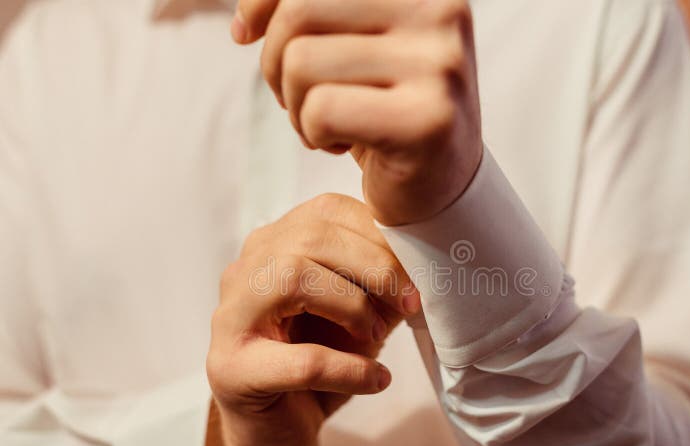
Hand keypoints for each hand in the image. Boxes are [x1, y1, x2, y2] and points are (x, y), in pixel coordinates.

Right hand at [182, 194, 419, 445]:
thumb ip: (380, 286)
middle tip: (409, 303)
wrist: (275, 432)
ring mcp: (230, 318)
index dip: (379, 234)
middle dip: (374, 267)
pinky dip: (349, 369)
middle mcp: (245, 270)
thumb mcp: (358, 316)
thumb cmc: (317, 366)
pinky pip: (300, 360)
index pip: (328, 211)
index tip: (417, 271)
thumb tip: (425, 265)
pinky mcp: (230, 369)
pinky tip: (374, 379)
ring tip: (377, 336)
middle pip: (310, 238)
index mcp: (274, 245)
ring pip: (293, 279)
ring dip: (353, 307)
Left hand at [231, 0, 483, 225]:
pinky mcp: (427, 120)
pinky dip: (314, 134)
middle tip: (296, 97)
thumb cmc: (383, 107)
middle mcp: (439, 9)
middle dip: (276, 63)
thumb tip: (244, 21)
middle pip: (299, 12)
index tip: (247, 31)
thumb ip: (307, 11)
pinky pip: (322, 111)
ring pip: (302, 63)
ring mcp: (438, 65)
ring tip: (326, 125)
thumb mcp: (350, 43)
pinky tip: (340, 145)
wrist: (442, 182)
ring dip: (297, 106)